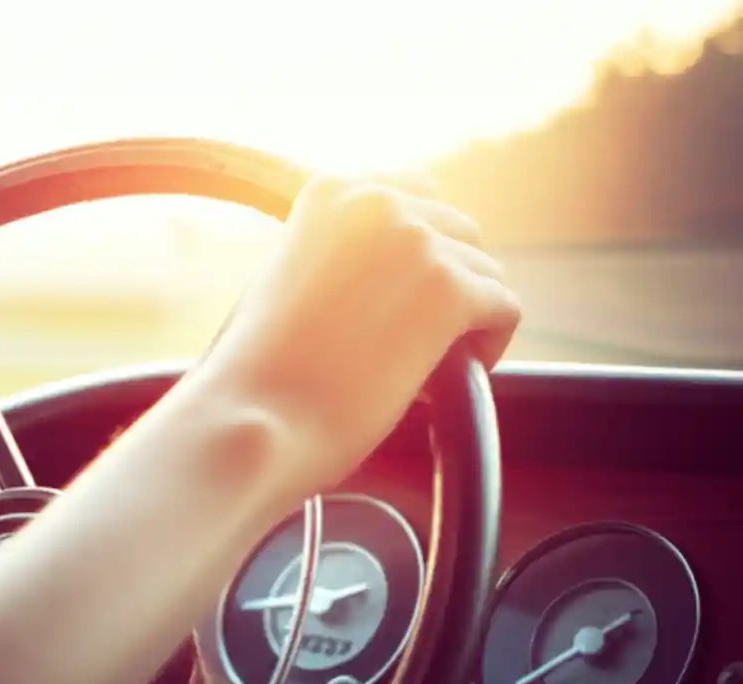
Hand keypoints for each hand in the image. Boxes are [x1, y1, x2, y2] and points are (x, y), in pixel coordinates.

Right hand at [197, 177, 519, 503]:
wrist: (253, 420)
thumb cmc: (256, 373)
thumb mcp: (284, 279)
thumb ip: (336, 252)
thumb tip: (396, 268)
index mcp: (330, 190)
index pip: (415, 192)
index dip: (421, 250)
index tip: (405, 297)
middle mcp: (376, 199)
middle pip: (458, 229)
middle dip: (446, 285)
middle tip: (411, 343)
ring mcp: (416, 239)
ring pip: (485, 271)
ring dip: (465, 319)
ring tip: (422, 368)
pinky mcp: (449, 288)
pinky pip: (504, 307)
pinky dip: (487, 346)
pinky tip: (443, 383)